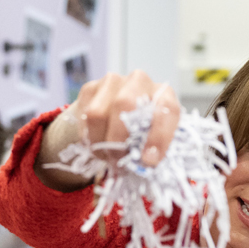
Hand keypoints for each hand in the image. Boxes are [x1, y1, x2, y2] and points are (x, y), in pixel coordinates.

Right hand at [35, 71, 181, 191]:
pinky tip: (96, 144)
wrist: (115, 115)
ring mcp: (113, 81)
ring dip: (100, 143)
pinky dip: (88, 137)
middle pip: (125, 104)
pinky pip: (83, 117)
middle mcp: (140, 81)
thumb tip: (143, 166)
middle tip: (118, 163)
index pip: (165, 109)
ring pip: (97, 114)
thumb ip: (151, 149)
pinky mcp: (90, 88)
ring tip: (107, 157)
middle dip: (119, 140)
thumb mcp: (152, 139)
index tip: (148, 161)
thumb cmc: (140, 131)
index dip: (158, 136)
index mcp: (163, 95)